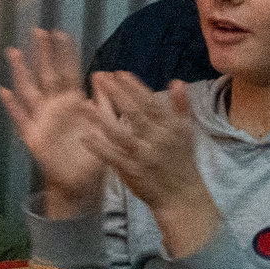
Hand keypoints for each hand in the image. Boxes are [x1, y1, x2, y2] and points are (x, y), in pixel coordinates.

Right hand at [0, 28, 110, 215]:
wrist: (82, 182)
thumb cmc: (94, 153)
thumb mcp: (106, 124)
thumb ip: (104, 101)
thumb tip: (102, 74)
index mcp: (73, 102)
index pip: (68, 71)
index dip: (63, 53)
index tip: (60, 32)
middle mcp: (54, 106)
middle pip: (46, 75)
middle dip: (42, 54)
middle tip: (37, 31)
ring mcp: (41, 119)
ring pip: (29, 91)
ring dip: (22, 72)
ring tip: (15, 53)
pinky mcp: (33, 136)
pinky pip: (20, 119)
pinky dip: (12, 106)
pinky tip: (3, 92)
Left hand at [92, 70, 222, 255]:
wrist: (182, 195)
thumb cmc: (181, 160)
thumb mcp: (186, 132)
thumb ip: (180, 106)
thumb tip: (176, 81)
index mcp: (171, 127)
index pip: (151, 102)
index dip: (134, 87)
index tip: (119, 73)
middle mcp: (158, 139)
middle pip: (134, 113)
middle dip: (116, 94)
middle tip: (100, 77)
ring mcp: (144, 156)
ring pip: (120, 134)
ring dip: (101, 118)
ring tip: (82, 103)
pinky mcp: (133, 172)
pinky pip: (113, 158)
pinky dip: (99, 147)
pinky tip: (84, 137)